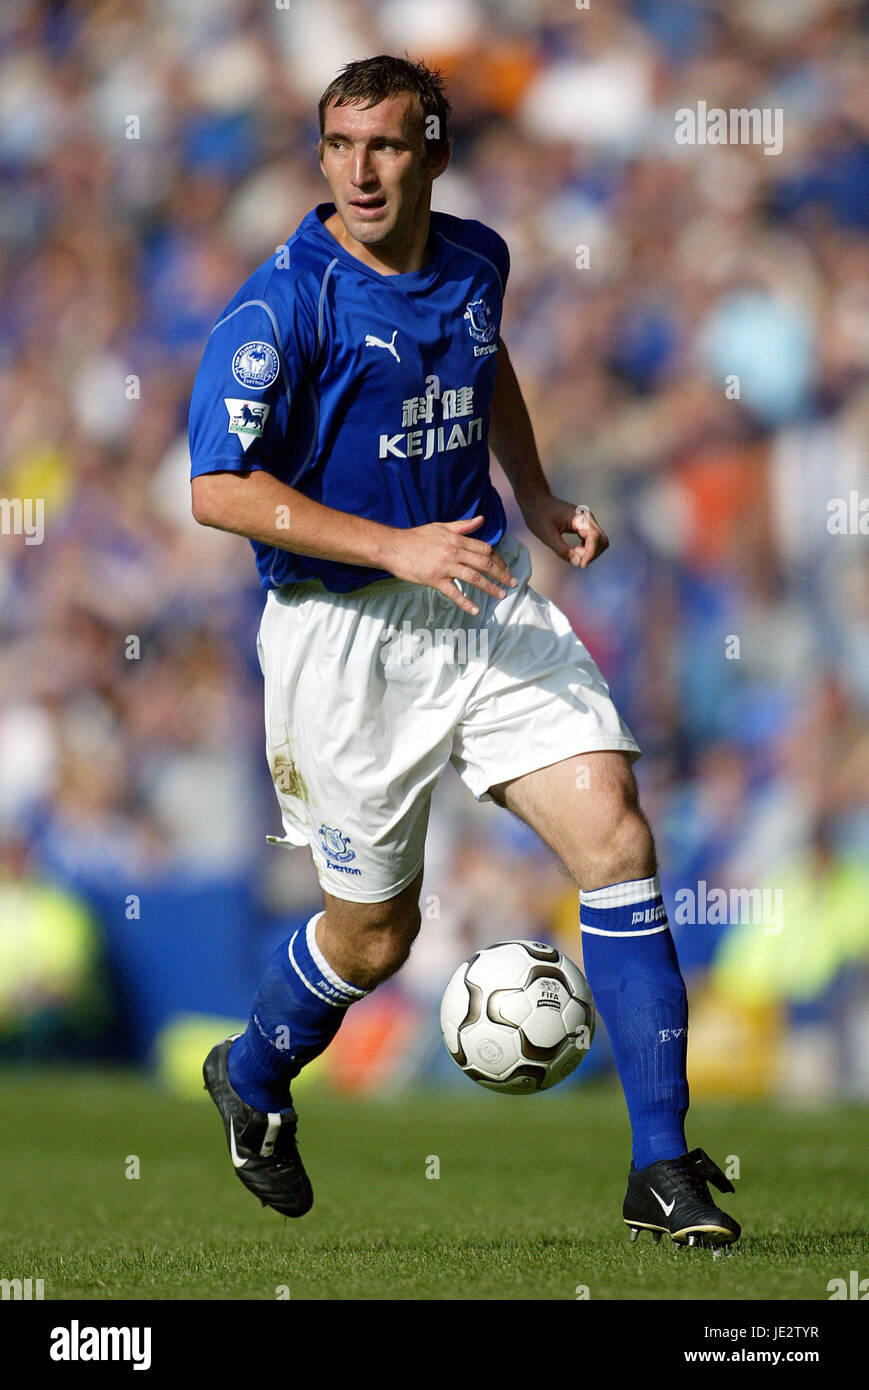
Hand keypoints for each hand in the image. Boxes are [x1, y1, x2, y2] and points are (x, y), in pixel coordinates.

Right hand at [386, 515, 517, 615]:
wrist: (393, 546)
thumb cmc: (416, 537)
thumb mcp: (441, 527)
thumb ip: (463, 526)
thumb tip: (481, 519)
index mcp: (457, 539)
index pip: (485, 549)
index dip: (498, 559)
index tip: (506, 568)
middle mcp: (454, 552)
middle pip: (484, 563)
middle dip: (501, 573)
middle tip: (512, 583)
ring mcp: (444, 566)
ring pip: (473, 577)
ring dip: (490, 587)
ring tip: (501, 595)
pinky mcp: (434, 579)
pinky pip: (453, 592)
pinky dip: (465, 602)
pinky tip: (475, 610)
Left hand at [519, 492, 608, 568]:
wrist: (536, 501)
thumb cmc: (539, 515)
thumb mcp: (546, 535)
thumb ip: (562, 549)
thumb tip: (578, 563)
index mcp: (580, 518)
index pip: (595, 537)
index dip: (591, 553)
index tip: (582, 565)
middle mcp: (587, 519)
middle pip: (602, 541)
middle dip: (592, 554)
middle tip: (574, 557)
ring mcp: (587, 522)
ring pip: (599, 542)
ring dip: (589, 552)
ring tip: (572, 552)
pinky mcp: (584, 526)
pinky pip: (592, 541)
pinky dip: (586, 549)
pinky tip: (573, 550)